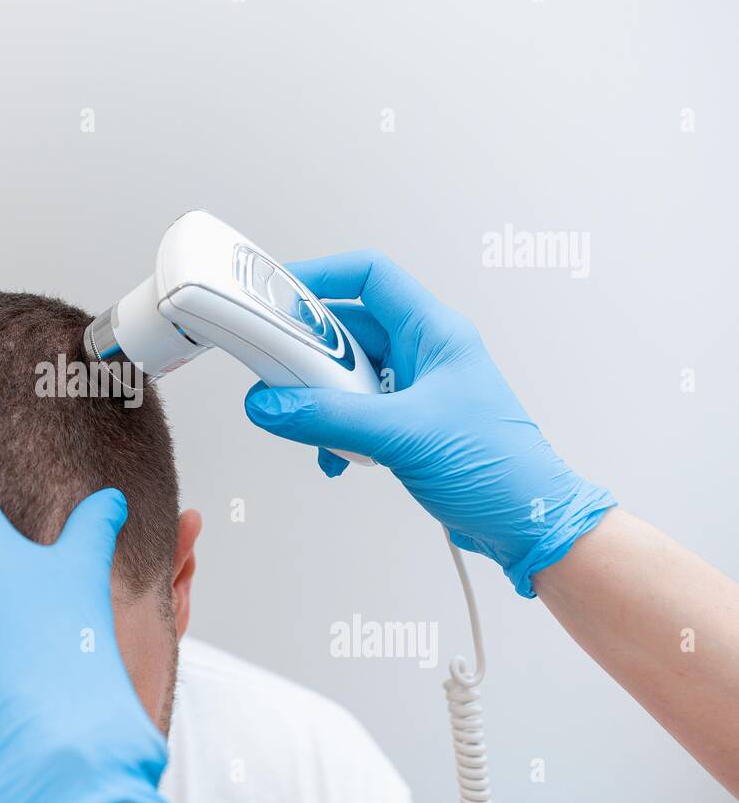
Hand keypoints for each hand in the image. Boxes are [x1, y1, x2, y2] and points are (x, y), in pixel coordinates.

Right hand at [244, 250, 615, 596]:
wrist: (529, 525)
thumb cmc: (503, 470)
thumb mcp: (404, 435)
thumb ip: (330, 418)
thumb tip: (272, 405)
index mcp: (435, 334)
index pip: (371, 277)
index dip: (322, 277)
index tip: (278, 295)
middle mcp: (423, 355)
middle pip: (347, 331)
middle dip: (311, 356)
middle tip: (281, 375)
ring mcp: (414, 391)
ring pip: (345, 376)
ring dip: (320, 402)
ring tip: (313, 425)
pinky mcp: (405, 426)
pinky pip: (352, 414)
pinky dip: (333, 432)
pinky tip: (335, 457)